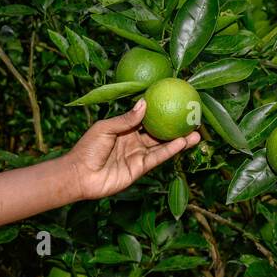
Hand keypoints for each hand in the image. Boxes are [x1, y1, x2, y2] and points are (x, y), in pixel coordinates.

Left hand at [64, 98, 201, 200]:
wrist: (79, 175)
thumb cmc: (87, 149)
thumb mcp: (105, 128)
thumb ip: (126, 119)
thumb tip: (145, 103)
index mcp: (124, 128)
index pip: (146, 118)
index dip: (160, 111)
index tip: (175, 101)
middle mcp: (133, 140)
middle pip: (158, 132)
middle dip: (175, 126)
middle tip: (192, 118)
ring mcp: (137, 154)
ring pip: (162, 145)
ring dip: (179, 140)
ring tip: (196, 132)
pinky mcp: (139, 168)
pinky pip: (157, 157)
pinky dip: (170, 150)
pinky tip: (182, 143)